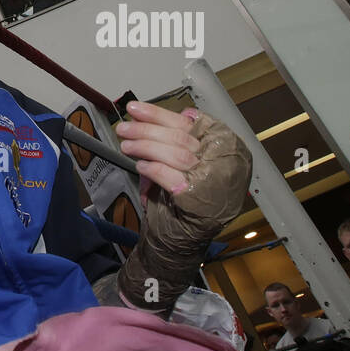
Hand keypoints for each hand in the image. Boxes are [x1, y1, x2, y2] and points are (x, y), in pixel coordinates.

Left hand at [114, 102, 251, 312]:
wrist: (178, 242)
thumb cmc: (178, 201)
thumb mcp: (179, 166)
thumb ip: (173, 142)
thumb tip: (150, 115)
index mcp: (226, 149)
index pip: (192, 124)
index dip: (161, 114)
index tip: (135, 108)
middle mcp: (227, 163)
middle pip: (183, 137)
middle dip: (148, 128)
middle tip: (123, 126)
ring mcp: (217, 181)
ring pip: (178, 153)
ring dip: (146, 145)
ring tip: (125, 143)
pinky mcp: (200, 198)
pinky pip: (172, 176)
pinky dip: (154, 168)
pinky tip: (140, 165)